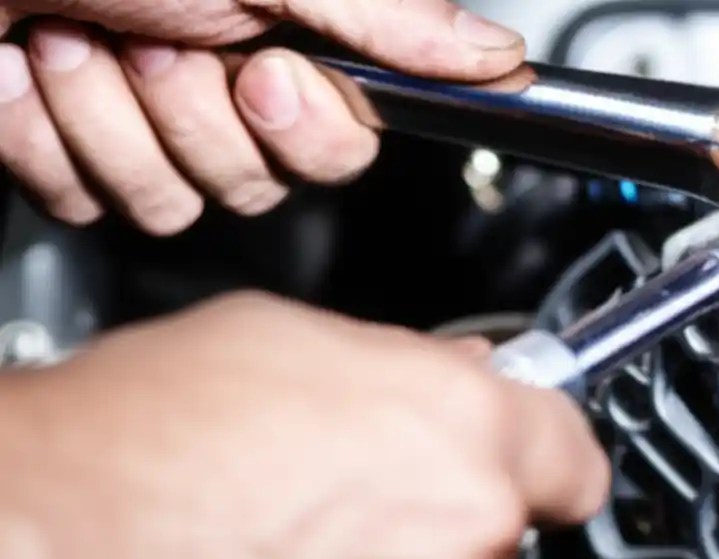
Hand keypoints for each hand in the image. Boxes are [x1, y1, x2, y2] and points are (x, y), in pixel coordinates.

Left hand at [0, 0, 524, 234]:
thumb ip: (386, 18)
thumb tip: (500, 54)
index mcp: (281, 39)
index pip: (346, 147)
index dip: (305, 126)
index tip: (260, 69)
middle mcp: (220, 84)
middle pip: (260, 188)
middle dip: (192, 114)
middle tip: (153, 36)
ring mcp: (143, 125)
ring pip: (172, 207)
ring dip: (110, 118)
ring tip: (78, 36)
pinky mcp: (67, 155)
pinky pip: (88, 204)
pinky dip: (47, 135)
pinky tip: (28, 71)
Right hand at [0, 291, 608, 558]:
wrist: (33, 543)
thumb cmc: (136, 437)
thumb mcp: (282, 341)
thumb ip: (404, 367)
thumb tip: (463, 378)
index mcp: (458, 424)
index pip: (572, 457)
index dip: (543, 461)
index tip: (531, 470)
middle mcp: (460, 530)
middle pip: (490, 537)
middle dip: (432, 522)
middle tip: (336, 505)